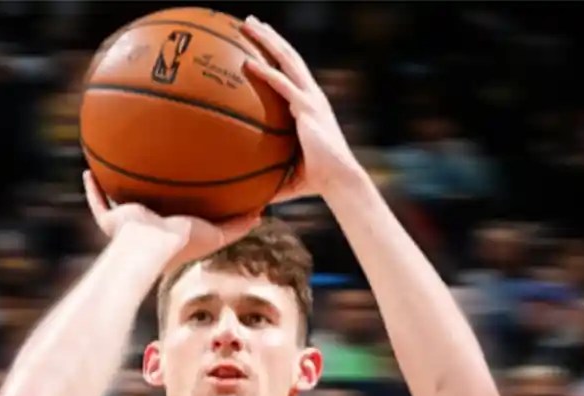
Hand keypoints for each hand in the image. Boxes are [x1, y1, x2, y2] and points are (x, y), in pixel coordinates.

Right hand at [83, 171, 260, 269]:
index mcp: (170, 230)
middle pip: (145, 206)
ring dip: (117, 187)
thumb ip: (237, 226)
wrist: (153, 246)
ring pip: (119, 202)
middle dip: (147, 192)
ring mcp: (127, 224)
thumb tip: (261, 213)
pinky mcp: (110, 220)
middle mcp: (147, 226)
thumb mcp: (217, 234)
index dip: (178, 203)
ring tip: (116, 165)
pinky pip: (97, 201)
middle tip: (149, 170)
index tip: (183, 185)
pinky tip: (88, 170)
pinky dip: (92, 188)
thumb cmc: (184, 243)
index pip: (174, 215)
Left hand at [241, 16, 364, 202]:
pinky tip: (247, 61)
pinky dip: (265, 71)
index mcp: (310, 104)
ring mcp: (311, 99)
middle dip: (269, 37)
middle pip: (289, 57)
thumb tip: (244, 184)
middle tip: (250, 22)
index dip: (276, 53)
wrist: (340, 181)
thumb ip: (267, 169)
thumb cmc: (316, 180)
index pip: (292, 71)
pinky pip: (282, 84)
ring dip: (267, 40)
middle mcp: (312, 95)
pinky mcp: (308, 108)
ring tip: (248, 24)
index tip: (259, 40)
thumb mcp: (287, 169)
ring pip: (287, 60)